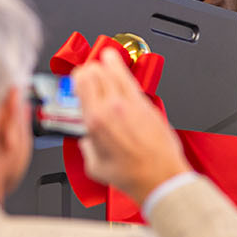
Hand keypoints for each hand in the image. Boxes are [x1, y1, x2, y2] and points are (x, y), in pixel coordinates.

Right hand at [71, 48, 190, 203]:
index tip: (77, 78)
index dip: (78, 75)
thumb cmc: (131, 175)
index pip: (82, 80)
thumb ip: (88, 149)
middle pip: (98, 70)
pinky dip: (124, 71)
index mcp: (95, 120)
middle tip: (89, 72)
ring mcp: (131, 104)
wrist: (159, 177)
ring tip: (106, 59)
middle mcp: (112, 107)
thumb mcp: (95, 167)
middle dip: (91, 68)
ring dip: (109, 62)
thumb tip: (88, 143)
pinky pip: (131, 80)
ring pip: (116, 70)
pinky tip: (122, 71)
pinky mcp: (147, 105)